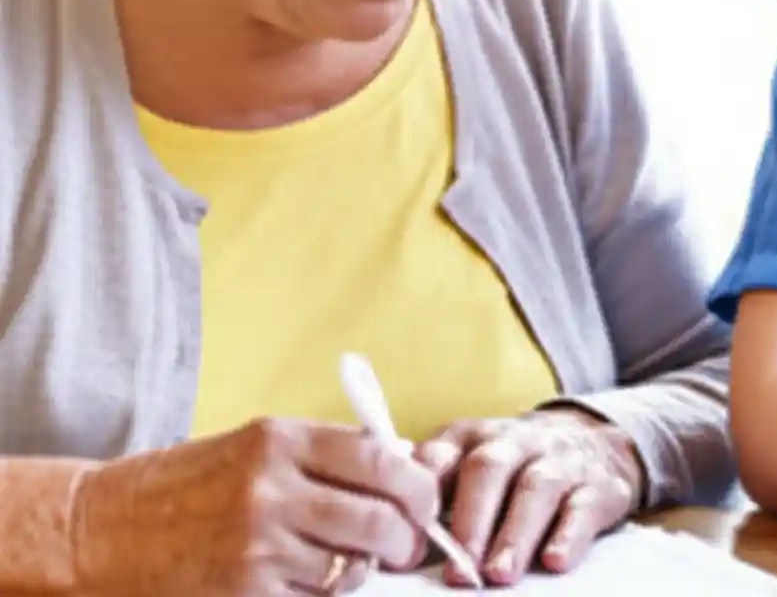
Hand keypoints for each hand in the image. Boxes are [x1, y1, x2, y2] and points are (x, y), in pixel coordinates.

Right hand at [71, 419, 440, 595]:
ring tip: (340, 560)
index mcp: (281, 440)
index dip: (421, 488)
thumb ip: (329, 454)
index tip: (426, 503)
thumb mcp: (258, 446)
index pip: (384, 462)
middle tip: (405, 546)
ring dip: (361, 570)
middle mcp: (271, 489)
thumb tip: (406, 467)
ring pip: (353, 567)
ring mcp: (257, 545)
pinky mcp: (246, 592)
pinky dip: (322, 593)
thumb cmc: (191, 484)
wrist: (104, 529)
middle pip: (381, 520)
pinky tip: (301, 580)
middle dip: (407, 540)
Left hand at [415, 409, 643, 586]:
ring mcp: (559, 461)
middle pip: (489, 470)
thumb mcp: (469, 462)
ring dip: (516, 533)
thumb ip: (435, 489)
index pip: (441, 455)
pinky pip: (584, 506)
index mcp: (471, 437)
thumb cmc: (513, 467)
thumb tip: (389, 532)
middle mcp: (515, 442)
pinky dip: (569, 534)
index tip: (408, 530)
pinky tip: (555, 561)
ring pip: (536, 489)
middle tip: (460, 569)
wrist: (592, 442)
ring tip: (500, 574)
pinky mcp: (599, 485)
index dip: (423, 490)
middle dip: (472, 521)